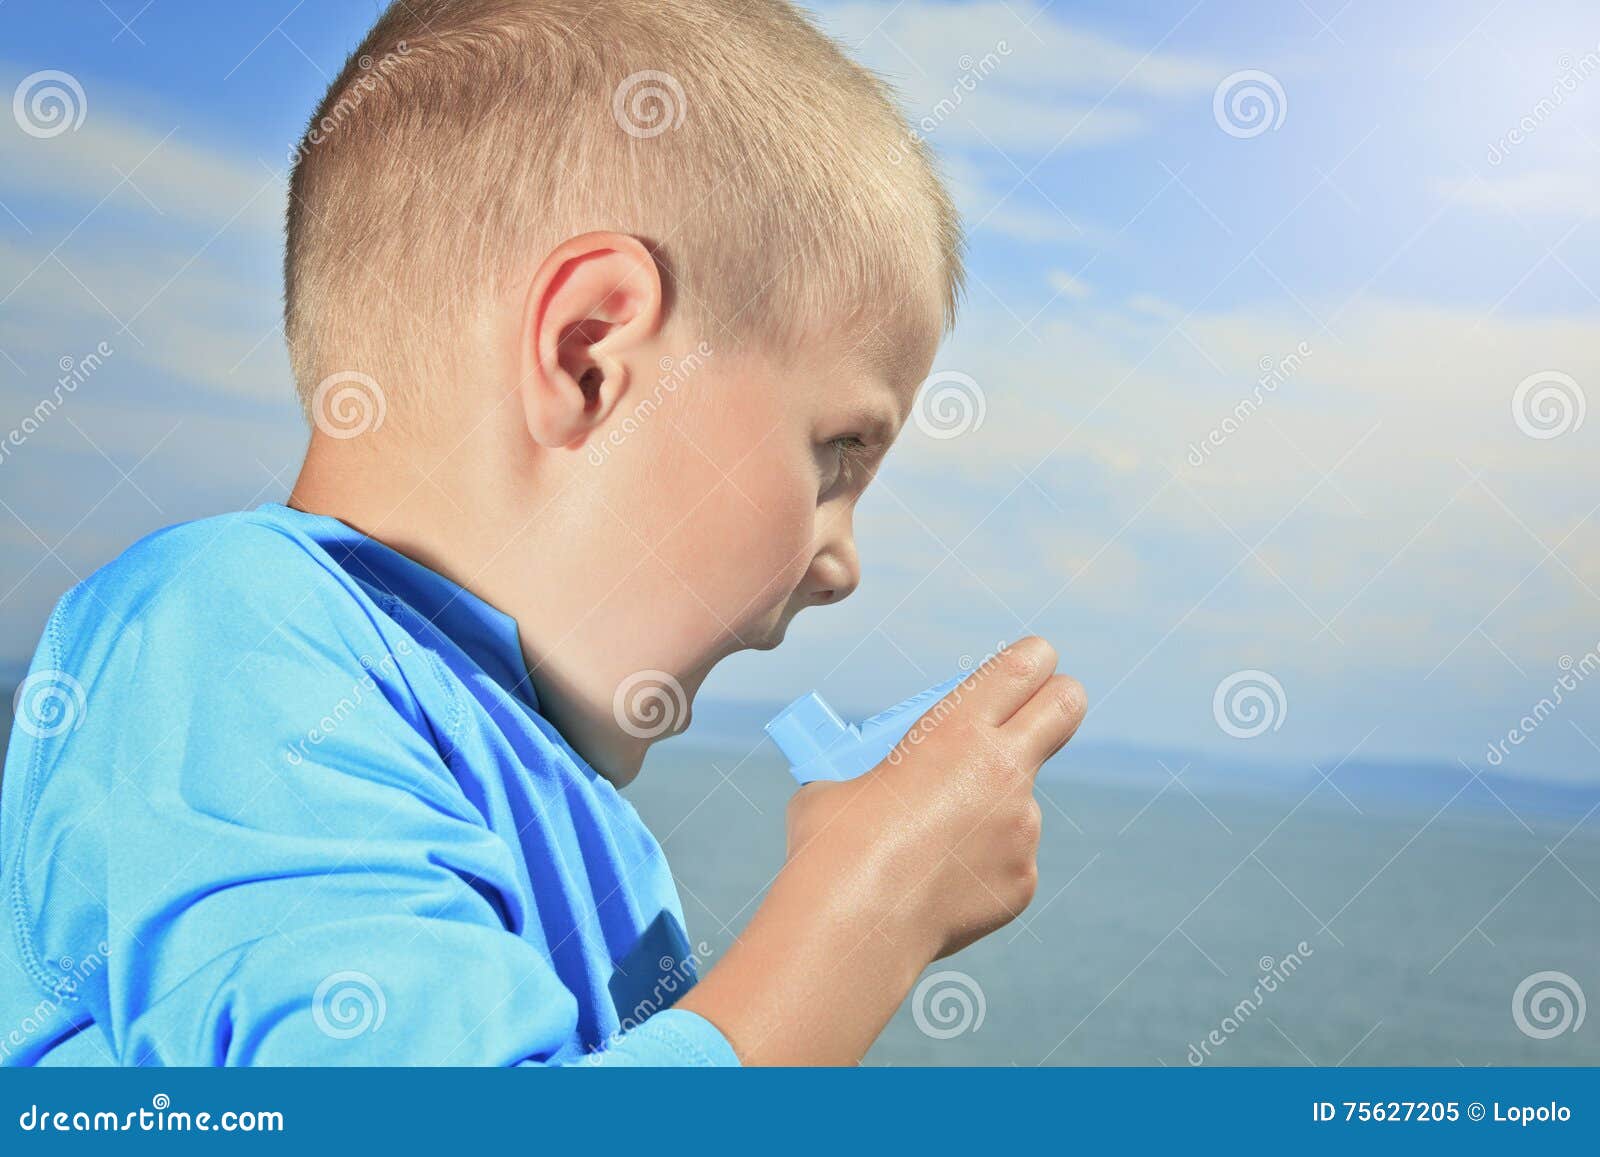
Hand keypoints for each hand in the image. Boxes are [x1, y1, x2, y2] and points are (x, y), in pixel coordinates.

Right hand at [783, 636, 1085, 962]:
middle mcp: (1003, 768)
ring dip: (988, 812)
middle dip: (1058, 702)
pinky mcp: (1023, 879)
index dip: (1032, 662)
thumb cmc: (834, 842)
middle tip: (1034, 717)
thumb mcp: (842, 777)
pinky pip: (1008, 861)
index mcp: (956, 726)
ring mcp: (1021, 826)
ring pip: (1021, 802)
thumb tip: (876, 780)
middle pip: (1065, 707)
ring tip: (926, 847)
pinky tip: (935, 885)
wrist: (855, 923)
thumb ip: (882, 766)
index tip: (1027, 668)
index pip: (1025, 665)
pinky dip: (979, 868)